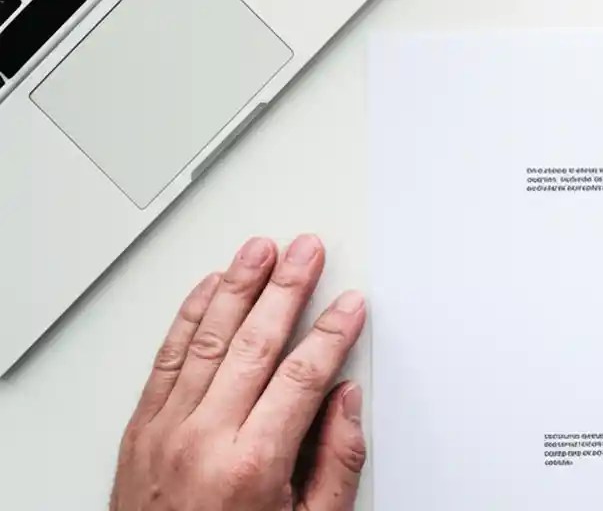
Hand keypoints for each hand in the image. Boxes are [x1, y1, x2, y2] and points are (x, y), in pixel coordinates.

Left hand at [111, 235, 367, 510]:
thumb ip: (336, 463)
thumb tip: (346, 403)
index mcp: (253, 465)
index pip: (303, 374)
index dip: (332, 332)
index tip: (351, 305)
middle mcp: (204, 439)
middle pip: (256, 342)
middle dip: (289, 287)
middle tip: (308, 251)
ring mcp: (165, 431)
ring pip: (208, 338)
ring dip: (239, 286)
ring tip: (261, 250)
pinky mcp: (139, 430)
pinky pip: (166, 358)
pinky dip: (188, 316)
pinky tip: (210, 288)